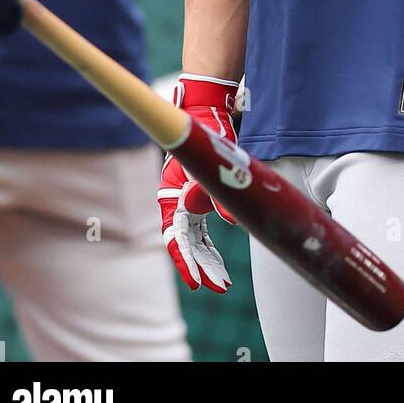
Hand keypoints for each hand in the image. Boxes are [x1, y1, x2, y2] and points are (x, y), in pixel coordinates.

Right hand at [158, 74, 239, 293]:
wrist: (206, 115)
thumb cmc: (205, 138)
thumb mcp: (210, 165)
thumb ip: (218, 193)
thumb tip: (232, 222)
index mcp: (171, 197)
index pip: (176, 239)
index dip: (186, 262)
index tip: (197, 283)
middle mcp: (176, 203)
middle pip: (187, 244)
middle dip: (202, 267)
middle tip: (220, 287)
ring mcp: (186, 202)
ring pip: (195, 240)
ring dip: (207, 261)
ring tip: (222, 283)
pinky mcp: (198, 199)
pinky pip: (202, 231)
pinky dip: (209, 247)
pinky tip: (218, 262)